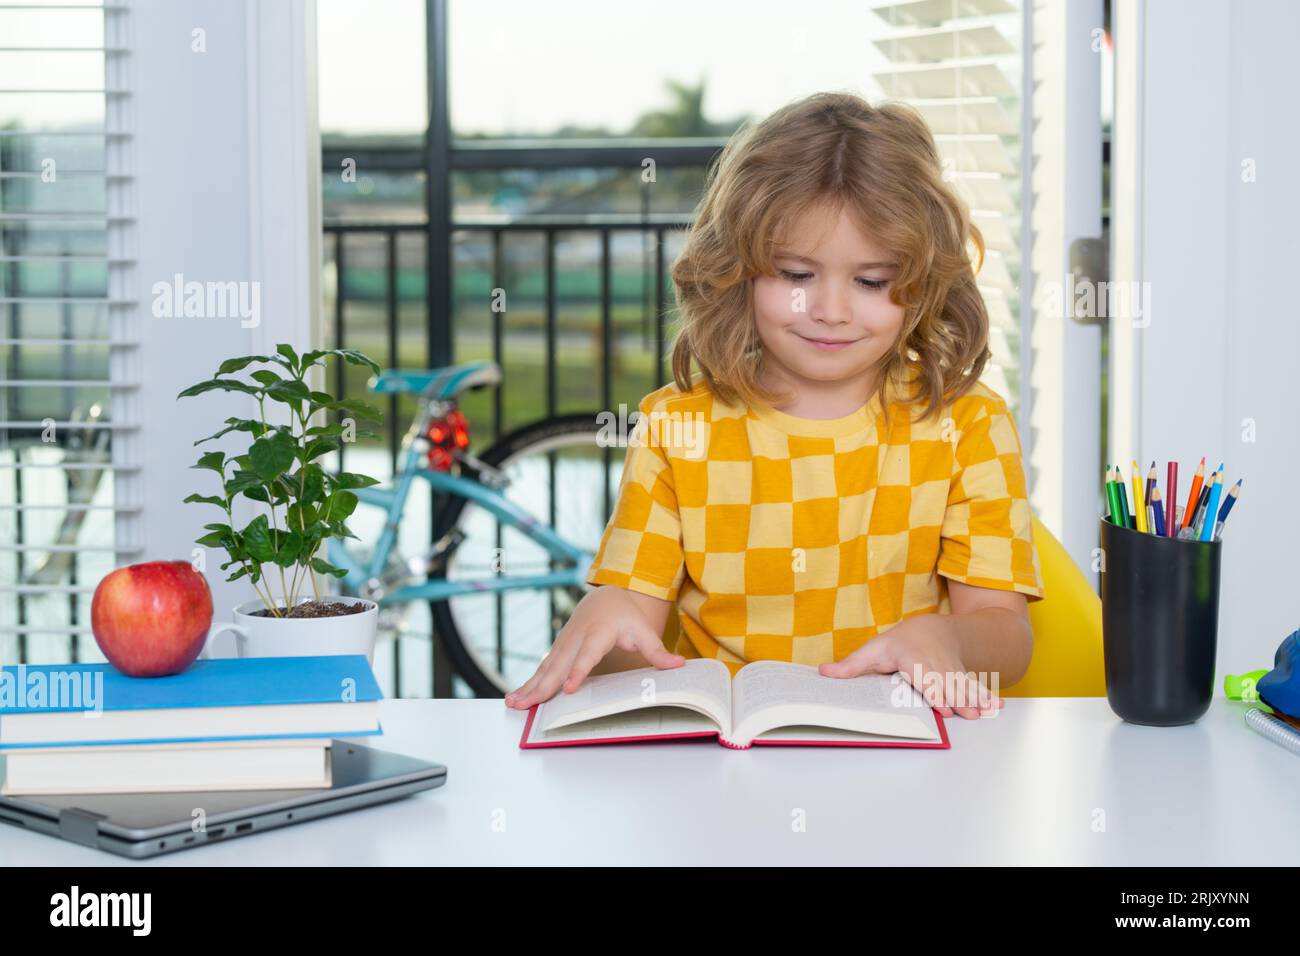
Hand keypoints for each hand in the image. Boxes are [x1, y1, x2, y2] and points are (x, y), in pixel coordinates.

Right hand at [504, 586, 683, 709]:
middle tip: (527, 704)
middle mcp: (576, 639)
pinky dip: (528, 684)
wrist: (606, 598)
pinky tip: (515, 699)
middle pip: (558, 665)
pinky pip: (541, 670)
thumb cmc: (625, 617)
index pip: (587, 654)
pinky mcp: (557, 652)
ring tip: (513, 704)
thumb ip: (658, 651)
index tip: (570, 687)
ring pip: (545, 669)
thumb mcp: (643, 631)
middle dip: (542, 686)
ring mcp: (563, 645)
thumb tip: (679, 665)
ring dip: (528, 687)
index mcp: (598, 633)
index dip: (579, 670)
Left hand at [818, 614, 1003, 719]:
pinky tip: (998, 706)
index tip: (943, 706)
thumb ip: (851, 665)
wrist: (932, 630)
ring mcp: (951, 671)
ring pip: (964, 686)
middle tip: (970, 714)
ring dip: (976, 699)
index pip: (924, 676)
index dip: (934, 691)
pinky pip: (976, 686)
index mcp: (912, 659)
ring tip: (986, 712)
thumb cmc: (899, 644)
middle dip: (959, 699)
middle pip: (947, 684)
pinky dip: (988, 695)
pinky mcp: (963, 677)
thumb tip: (823, 673)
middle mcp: (935, 665)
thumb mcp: (874, 650)